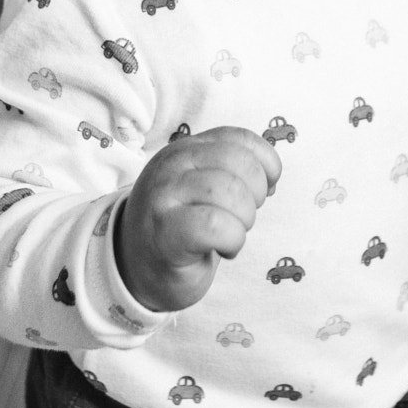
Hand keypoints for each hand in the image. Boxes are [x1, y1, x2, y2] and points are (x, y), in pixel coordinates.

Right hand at [115, 126, 282, 312]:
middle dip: (256, 195)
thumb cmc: (180, 229)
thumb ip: (232, 171)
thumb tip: (272, 174)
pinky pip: (216, 226)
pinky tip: (223, 249)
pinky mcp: (165, 232)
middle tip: (242, 217)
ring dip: (244, 220)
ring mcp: (164, 196)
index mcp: (185, 149)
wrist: (135, 268)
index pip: (240, 139)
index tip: (264, 191)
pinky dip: (232, 240)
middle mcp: (171, 166)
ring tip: (230, 233)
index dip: (265, 165)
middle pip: (239, 163)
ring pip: (230, 192)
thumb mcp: (203, 187)